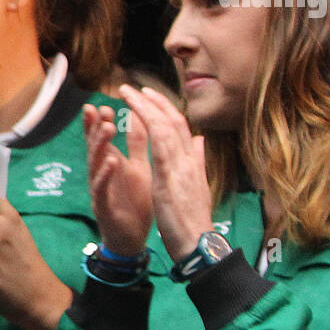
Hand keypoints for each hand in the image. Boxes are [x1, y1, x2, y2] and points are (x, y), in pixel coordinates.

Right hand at [82, 102, 151, 255]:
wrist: (133, 238)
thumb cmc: (135, 202)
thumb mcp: (139, 166)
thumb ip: (137, 143)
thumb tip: (136, 114)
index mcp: (112, 163)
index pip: (101, 137)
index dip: (99, 121)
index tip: (101, 104)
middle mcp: (102, 173)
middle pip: (95, 146)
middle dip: (96, 127)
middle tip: (99, 109)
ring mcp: (100, 190)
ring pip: (95, 164)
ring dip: (101, 145)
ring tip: (108, 128)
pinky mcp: (103, 206)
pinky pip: (101, 189)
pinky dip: (105, 175)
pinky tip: (111, 162)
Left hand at [117, 85, 214, 261]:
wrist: (198, 243)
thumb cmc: (194, 220)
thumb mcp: (196, 186)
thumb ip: (198, 160)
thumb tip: (201, 140)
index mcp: (193, 162)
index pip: (180, 127)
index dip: (166, 109)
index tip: (151, 96)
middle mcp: (189, 159)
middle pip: (173, 121)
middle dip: (154, 101)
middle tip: (137, 86)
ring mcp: (181, 166)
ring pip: (165, 126)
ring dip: (145, 106)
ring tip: (128, 93)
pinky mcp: (169, 177)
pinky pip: (159, 144)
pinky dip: (147, 125)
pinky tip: (134, 113)